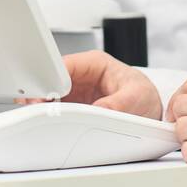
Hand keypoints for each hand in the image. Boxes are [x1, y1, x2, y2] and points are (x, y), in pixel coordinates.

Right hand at [21, 50, 161, 119]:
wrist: (150, 111)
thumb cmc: (144, 96)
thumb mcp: (138, 98)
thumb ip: (118, 104)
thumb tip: (99, 110)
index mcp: (95, 63)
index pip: (64, 65)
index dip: (52, 79)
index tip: (46, 95)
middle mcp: (82, 74)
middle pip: (51, 80)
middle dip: (41, 93)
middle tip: (36, 108)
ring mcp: (75, 91)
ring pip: (49, 95)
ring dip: (43, 106)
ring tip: (40, 118)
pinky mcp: (73, 106)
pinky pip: (55, 108)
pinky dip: (49, 115)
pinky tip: (47, 123)